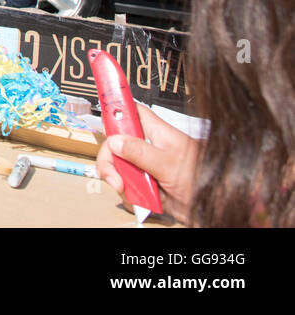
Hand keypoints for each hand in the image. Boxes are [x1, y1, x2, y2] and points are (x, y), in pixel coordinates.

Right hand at [95, 102, 201, 222]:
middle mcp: (147, 148)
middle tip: (116, 179)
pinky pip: (127, 189)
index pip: (130, 111)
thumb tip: (115, 141)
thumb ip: (140, 152)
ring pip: (118, 169)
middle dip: (110, 163)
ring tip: (136, 195)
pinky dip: (130, 197)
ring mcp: (145, 167)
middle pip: (114, 145)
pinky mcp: (146, 187)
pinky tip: (142, 202)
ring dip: (121, 184)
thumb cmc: (203, 178)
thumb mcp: (169, 163)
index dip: (115, 106)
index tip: (98, 107)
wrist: (216, 208)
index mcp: (155, 133)